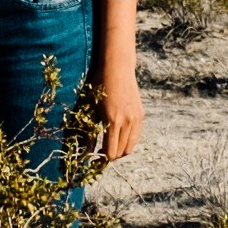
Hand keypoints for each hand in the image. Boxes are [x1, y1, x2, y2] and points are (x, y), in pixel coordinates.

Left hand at [91, 0, 143, 163]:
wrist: (117, 68)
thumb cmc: (99, 84)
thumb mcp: (90, 106)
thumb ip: (89, 129)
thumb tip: (86, 149)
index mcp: (112, 120)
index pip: (110, 152)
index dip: (102, 159)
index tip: (94, 159)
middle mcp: (126, 121)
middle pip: (121, 152)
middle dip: (110, 157)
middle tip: (101, 155)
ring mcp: (136, 118)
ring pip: (130, 147)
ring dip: (120, 150)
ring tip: (110, 147)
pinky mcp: (141, 115)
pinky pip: (136, 136)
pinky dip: (128, 141)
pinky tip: (119, 137)